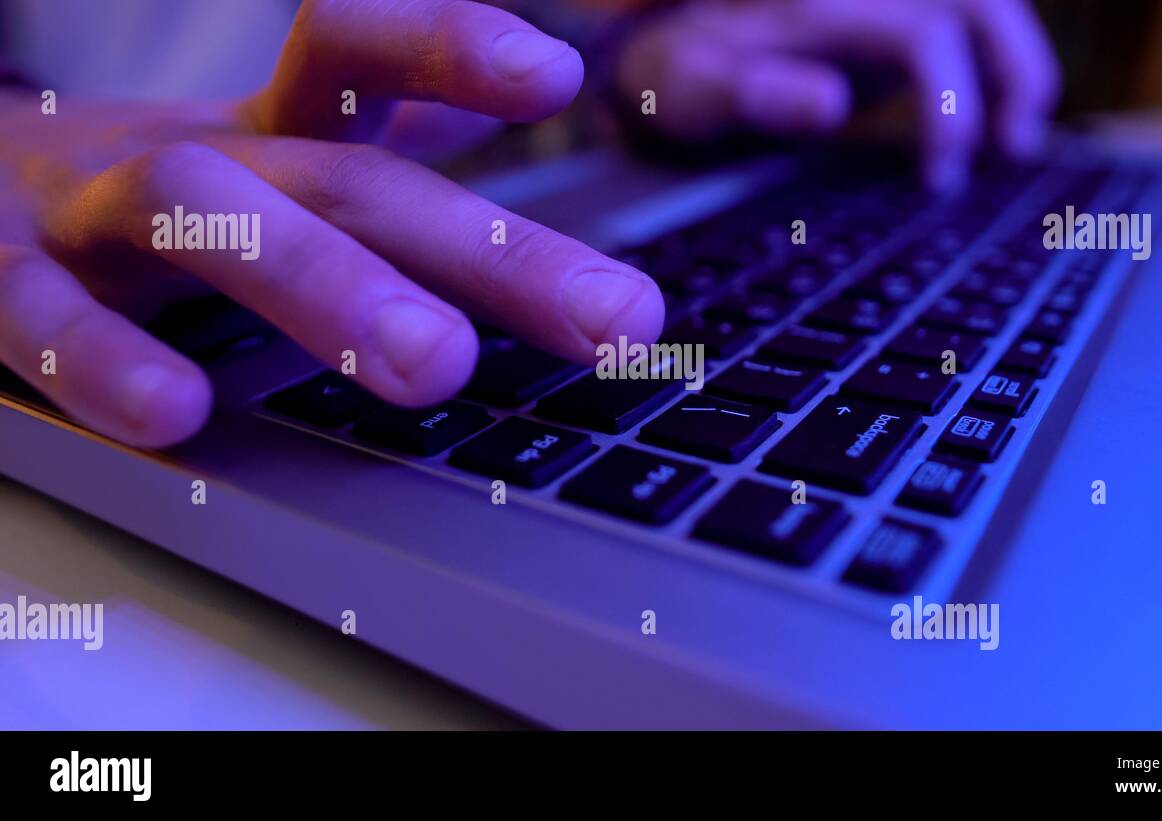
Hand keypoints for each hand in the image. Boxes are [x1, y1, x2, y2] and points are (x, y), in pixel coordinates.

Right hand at [0, 0, 663, 447]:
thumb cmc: (163, 196)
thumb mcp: (284, 169)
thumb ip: (397, 182)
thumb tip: (550, 222)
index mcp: (274, 130)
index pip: (359, 59)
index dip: (447, 48)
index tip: (552, 75)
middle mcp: (203, 155)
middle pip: (347, 177)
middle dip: (485, 247)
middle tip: (611, 319)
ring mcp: (93, 213)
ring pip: (204, 217)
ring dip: (325, 286)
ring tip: (435, 366)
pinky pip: (42, 319)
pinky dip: (103, 360)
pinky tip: (177, 415)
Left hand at [616, 0, 1060, 188]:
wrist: (668, 43)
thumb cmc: (681, 75)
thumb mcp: (694, 91)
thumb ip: (755, 94)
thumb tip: (832, 103)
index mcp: (823, 6)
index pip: (926, 35)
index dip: (950, 106)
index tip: (939, 179)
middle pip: (978, 2)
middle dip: (1014, 73)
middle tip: (1013, 152)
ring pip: (986, 4)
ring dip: (1020, 65)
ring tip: (1019, 143)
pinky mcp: (893, 15)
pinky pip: (968, 20)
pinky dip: (1000, 61)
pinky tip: (1003, 117)